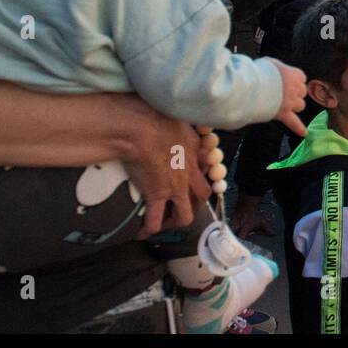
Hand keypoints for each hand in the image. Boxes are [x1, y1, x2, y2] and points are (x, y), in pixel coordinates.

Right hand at [127, 107, 210, 238]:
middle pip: (202, 195)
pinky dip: (149, 229)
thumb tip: (176, 120)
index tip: (191, 182)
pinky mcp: (157, 195)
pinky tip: (141, 233)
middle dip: (194, 204)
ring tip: (164, 223)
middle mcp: (190, 172)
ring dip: (176, 221)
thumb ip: (180, 123)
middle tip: (181, 206)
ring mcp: (175, 186)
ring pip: (185, 214)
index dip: (200, 178)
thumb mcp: (176, 116)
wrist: (141, 127)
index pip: (205, 169)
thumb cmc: (155, 114)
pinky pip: (155, 219)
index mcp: (195, 151)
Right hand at [266, 58, 307, 138]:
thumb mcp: (269, 62)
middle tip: (283, 92)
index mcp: (293, 75)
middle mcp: (294, 89)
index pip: (301, 77)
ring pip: (300, 106)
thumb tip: (273, 68)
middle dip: (295, 93)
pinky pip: (293, 122)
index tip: (288, 81)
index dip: (294, 80)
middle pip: (302, 92)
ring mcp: (290, 102)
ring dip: (295, 105)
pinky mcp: (283, 113)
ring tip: (285, 104)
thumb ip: (276, 67)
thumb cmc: (259, 72)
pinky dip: (298, 128)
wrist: (254, 85)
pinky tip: (303, 133)